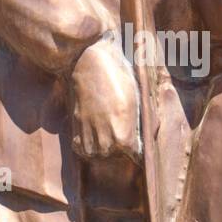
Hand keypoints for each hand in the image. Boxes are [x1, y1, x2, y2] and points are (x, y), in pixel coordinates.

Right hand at [69, 37, 140, 163]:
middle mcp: (105, 143)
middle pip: (116, 156)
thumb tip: (145, 140)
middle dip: (121, 146)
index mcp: (124, 138)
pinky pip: (84, 149)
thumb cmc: (119, 80)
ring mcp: (89, 138)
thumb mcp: (137, 103)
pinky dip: (89, 144)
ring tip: (108, 130)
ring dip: (104, 147)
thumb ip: (140, 127)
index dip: (138, 148)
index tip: (138, 141)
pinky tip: (95, 132)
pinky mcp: (76, 132)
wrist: (91, 66)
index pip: (135, 156)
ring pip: (99, 155)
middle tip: (120, 128)